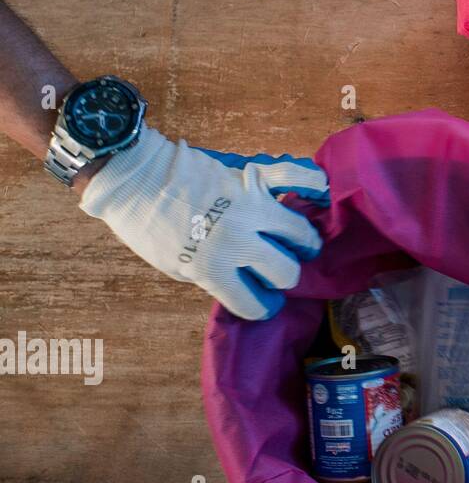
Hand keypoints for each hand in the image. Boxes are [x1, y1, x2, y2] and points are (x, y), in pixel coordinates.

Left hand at [79, 126, 328, 319]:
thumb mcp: (174, 266)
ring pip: (300, 231)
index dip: (261, 306)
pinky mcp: (254, 176)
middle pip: (285, 270)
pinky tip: (320, 194)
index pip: (254, 303)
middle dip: (283, 276)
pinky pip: (296, 176)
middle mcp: (239, 240)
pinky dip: (313, 183)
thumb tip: (246, 281)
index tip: (263, 302)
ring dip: (303, 242)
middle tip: (277, 270)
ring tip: (300, 241)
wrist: (134, 178)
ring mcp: (251, 206)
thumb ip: (213, 277)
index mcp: (213, 269)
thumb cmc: (149, 227)